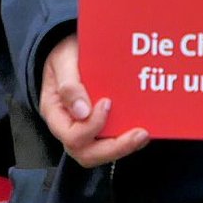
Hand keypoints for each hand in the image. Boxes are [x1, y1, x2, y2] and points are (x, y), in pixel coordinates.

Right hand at [38, 35, 148, 166]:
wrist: (70, 48)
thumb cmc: (65, 55)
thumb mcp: (63, 62)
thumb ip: (69, 86)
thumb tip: (83, 112)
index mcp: (56, 114)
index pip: (72, 136)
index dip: (92, 126)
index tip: (108, 102)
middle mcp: (69, 126)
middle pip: (87, 154)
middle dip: (116, 148)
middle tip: (140, 133)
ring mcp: (85, 128)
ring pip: (101, 151)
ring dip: (124, 146)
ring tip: (145, 134)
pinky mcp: (101, 124)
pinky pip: (112, 138)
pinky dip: (128, 137)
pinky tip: (147, 126)